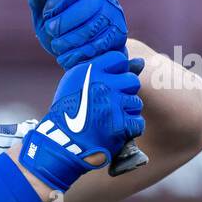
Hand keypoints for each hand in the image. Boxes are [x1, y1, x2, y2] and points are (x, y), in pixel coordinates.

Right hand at [16, 50, 145, 191]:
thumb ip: (105, 70)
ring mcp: (112, 104)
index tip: (107, 84)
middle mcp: (101, 84)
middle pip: (132, 80)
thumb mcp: (78, 83)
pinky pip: (137, 122)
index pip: (119, 59)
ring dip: (125, 112)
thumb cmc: (70, 111)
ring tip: (108, 119)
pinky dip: (129, 129)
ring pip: (136, 103)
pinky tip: (114, 131)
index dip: (117, 72)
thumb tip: (141, 61)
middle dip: (124, 92)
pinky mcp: (119, 124)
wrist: (60, 142)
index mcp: (89, 71)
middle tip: (109, 104)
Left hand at [20, 0, 128, 69]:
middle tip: (51, 32)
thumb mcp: (47, 14)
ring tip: (58, 46)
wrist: (87, 52)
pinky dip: (77, 54)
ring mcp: (114, 14)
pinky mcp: (119, 34)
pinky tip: (67, 56)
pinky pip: (97, 46)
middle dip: (61, 25)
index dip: (54, 5)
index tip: (46, 16)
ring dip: (67, 42)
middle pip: (82, 10)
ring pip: (89, 30)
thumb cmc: (64, 29)